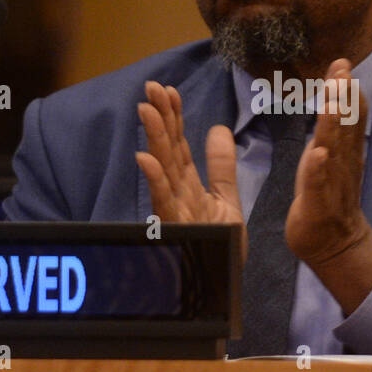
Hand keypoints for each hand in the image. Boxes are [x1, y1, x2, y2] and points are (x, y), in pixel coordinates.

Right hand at [134, 81, 245, 255]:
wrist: (224, 284)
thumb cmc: (220, 247)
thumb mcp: (226, 199)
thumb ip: (221, 167)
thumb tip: (218, 129)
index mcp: (188, 185)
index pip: (179, 144)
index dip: (174, 117)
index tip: (168, 90)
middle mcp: (177, 193)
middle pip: (167, 150)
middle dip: (160, 118)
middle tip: (151, 87)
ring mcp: (174, 211)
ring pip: (162, 169)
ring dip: (154, 139)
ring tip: (147, 110)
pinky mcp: (177, 228)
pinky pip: (163, 202)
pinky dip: (154, 180)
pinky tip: (145, 158)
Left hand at [285, 60, 371, 313]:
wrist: (337, 245)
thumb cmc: (329, 197)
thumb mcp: (333, 156)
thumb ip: (337, 127)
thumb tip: (338, 94)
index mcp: (345, 152)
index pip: (348, 115)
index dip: (345, 89)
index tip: (342, 63)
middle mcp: (342, 163)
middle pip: (343, 126)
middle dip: (342, 97)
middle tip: (342, 68)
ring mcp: (332, 183)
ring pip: (333, 149)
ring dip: (332, 124)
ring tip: (331, 99)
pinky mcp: (318, 204)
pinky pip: (318, 184)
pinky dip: (319, 169)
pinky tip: (318, 153)